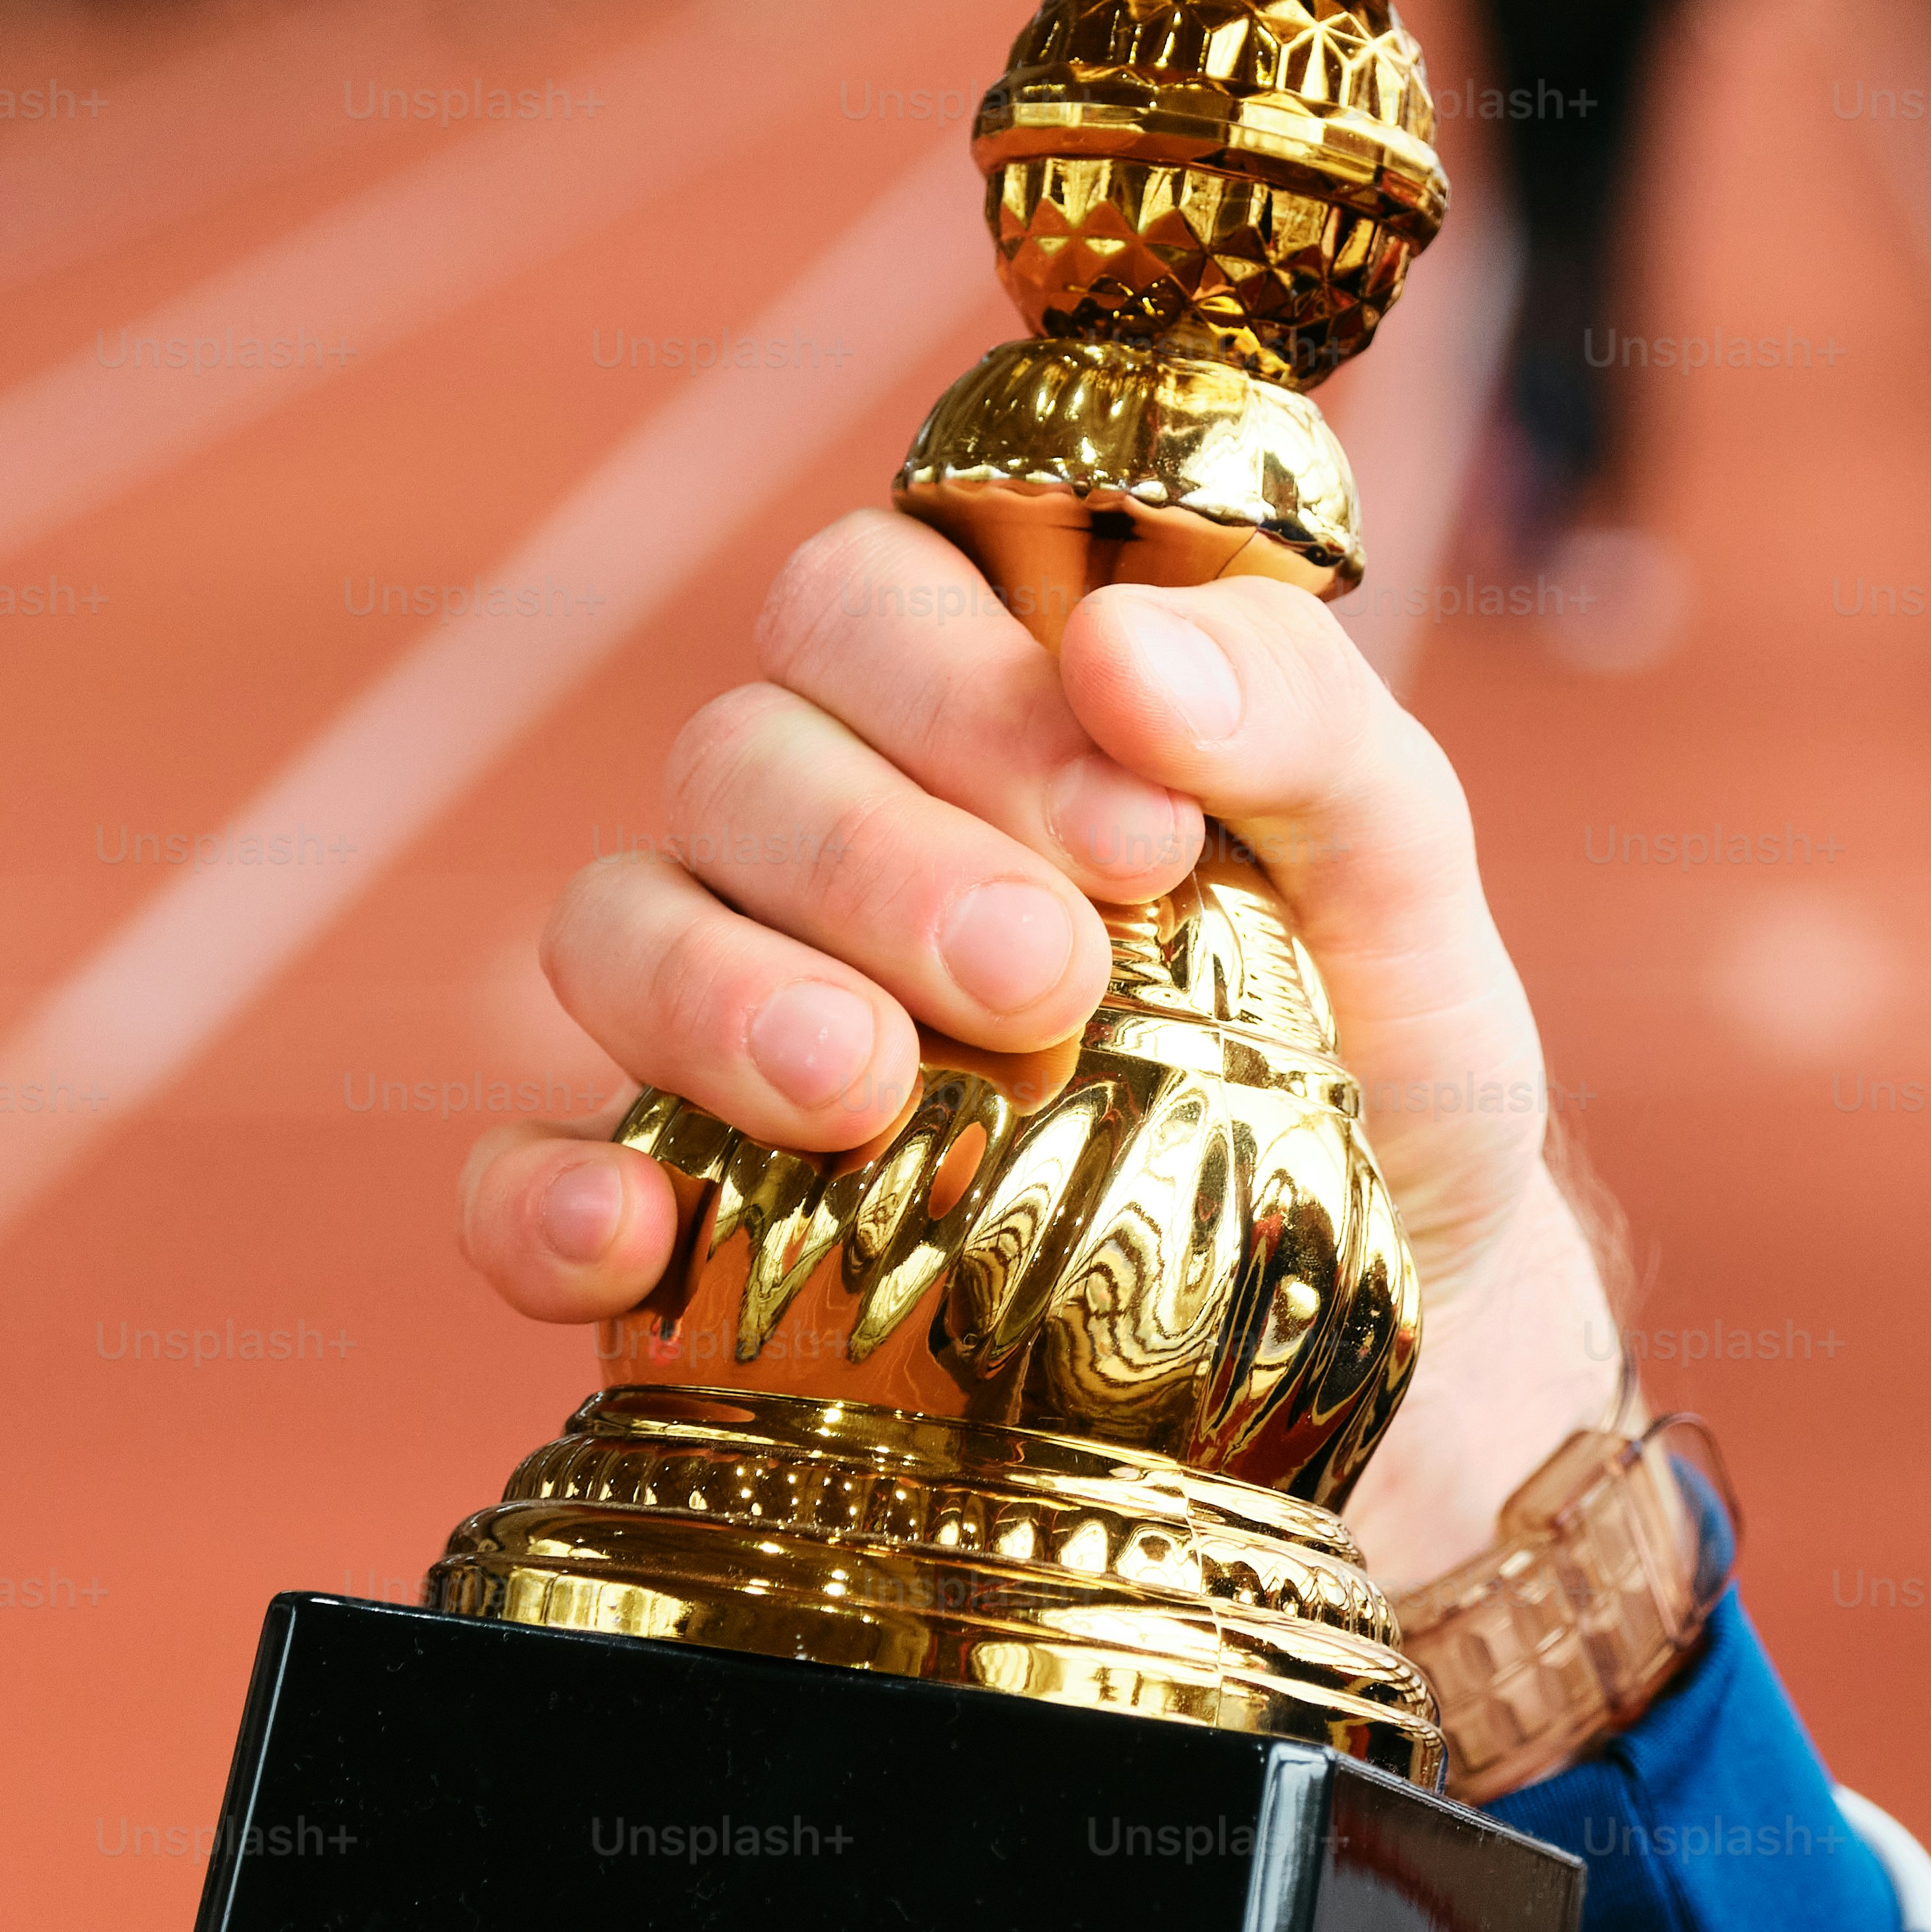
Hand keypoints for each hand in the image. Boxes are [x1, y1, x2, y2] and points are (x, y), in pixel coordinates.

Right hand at [456, 507, 1620, 1580]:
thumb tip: (1124, 648)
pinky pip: (522, 1177)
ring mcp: (724, 1018)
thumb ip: (1302, 723)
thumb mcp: (1402, 870)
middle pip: (736, 759)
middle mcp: (816, 833)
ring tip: (864, 1090)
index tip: (1136, 838)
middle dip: (871, 857)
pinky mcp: (679, 1217)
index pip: (864, 600)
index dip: (962, 691)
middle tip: (1041, 981)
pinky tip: (629, 1237)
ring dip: (715, 995)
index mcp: (968, 701)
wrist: (1408, 1331)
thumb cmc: (1383, 1051)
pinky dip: (544, 1198)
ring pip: (612, 928)